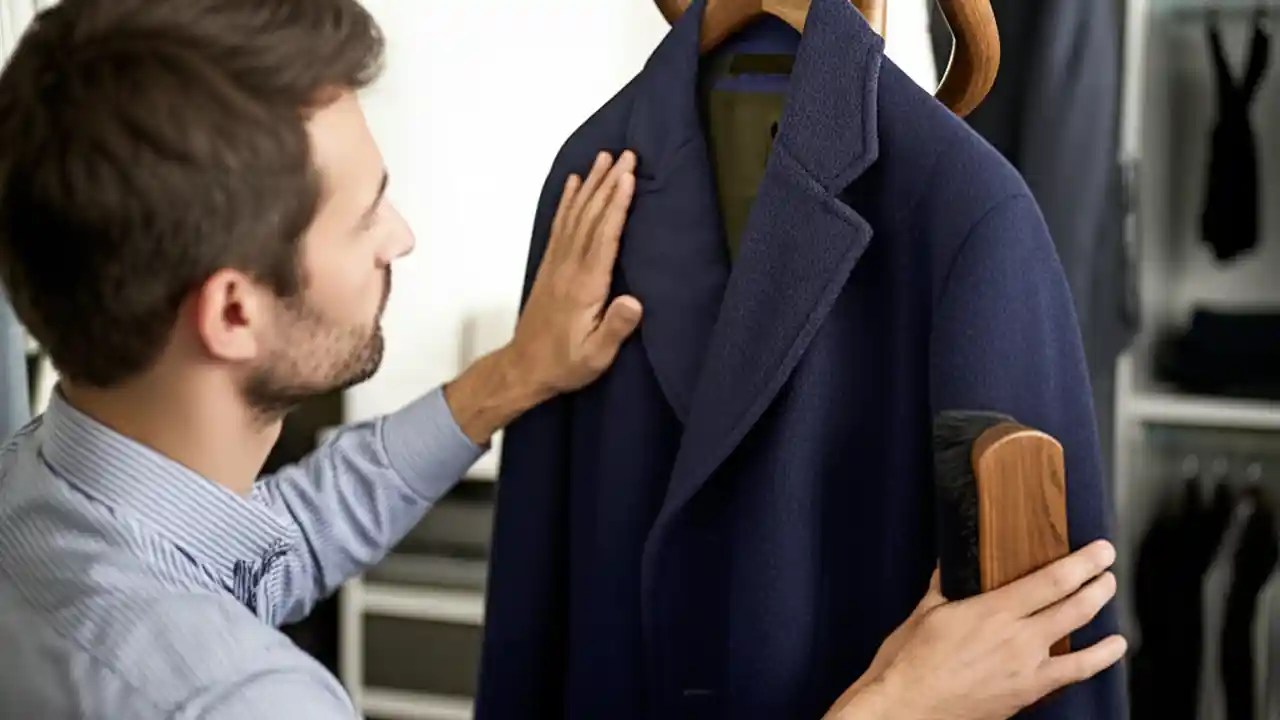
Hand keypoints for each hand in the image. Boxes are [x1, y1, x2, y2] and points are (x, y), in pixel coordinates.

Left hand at [509, 150, 642, 395]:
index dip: (617, 205)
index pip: (604, 237)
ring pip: (575, 215)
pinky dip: (569, 202)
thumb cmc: (565, 363)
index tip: (628, 176)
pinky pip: (560, 225)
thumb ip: (615, 327)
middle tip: (626, 154)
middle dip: (608, 183)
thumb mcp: (596, 355)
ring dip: (591, 185)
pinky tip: (575, 185)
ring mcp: (557, 264)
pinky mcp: (550, 266)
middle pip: (590, 216)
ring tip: (604, 158)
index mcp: (585, 286)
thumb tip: (634, 302)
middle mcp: (569, 267)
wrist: (524, 367)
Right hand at [826, 540, 1125, 719]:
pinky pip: (1072, 675)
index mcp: (993, 611)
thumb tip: (949, 565)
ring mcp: (1028, 669)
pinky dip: (1095, 661)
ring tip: (1112, 606)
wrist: (907, 709)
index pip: (1052, 581)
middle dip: (1099, 585)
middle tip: (1108, 570)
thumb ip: (944, 587)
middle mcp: (1018, 639)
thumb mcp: (924, 614)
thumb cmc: (910, 663)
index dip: (1083, 564)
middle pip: (1075, 607)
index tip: (1100, 551)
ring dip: (1102, 622)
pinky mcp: (1028, 693)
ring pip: (1081, 644)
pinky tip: (1107, 652)